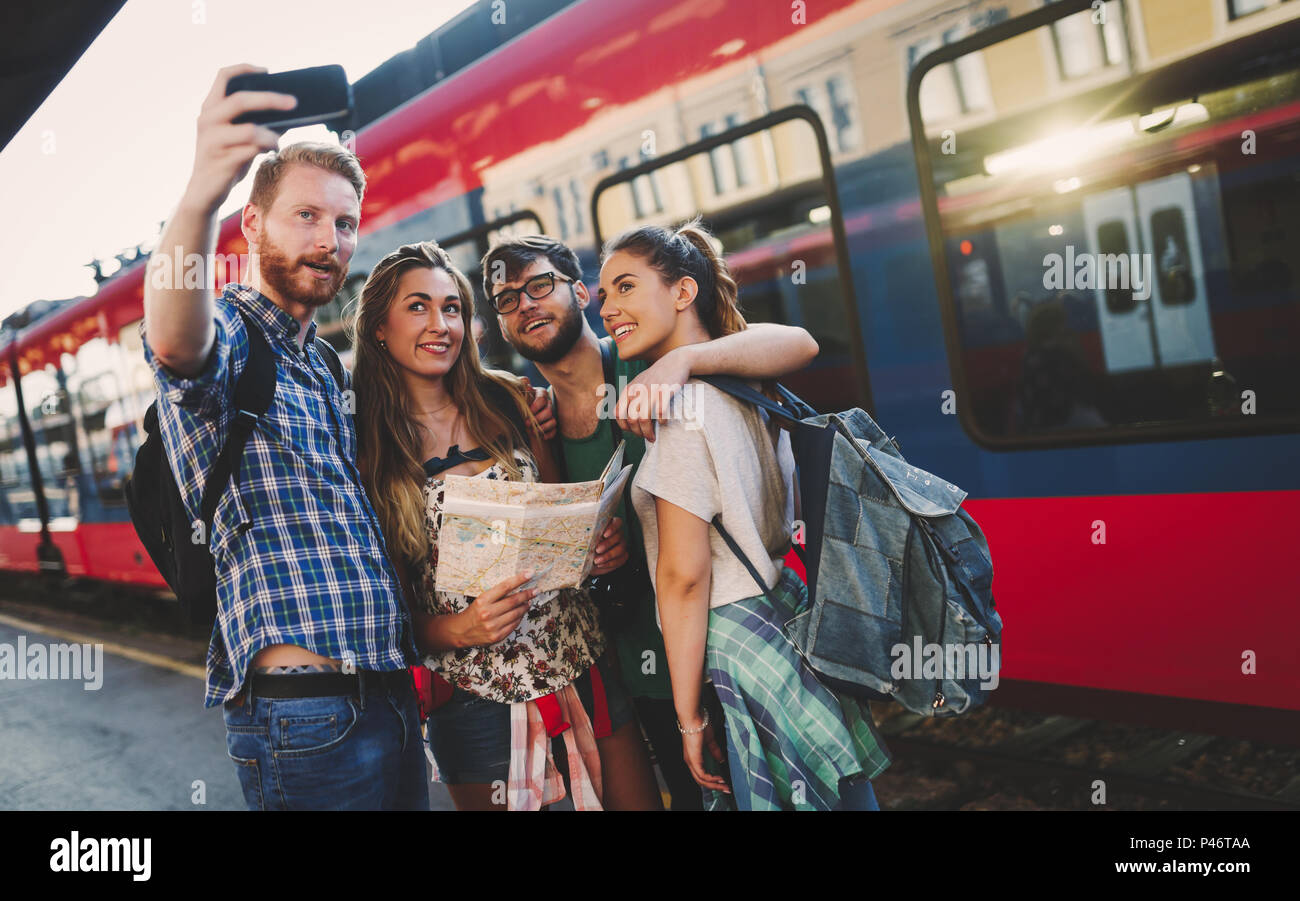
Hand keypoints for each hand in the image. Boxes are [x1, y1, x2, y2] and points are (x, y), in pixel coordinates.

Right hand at [182, 64, 296, 214]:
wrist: (204, 192)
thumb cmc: (226, 160)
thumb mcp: (238, 137)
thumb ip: (255, 122)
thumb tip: (290, 112)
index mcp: (210, 109)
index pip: (223, 77)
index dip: (245, 69)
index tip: (267, 71)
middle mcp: (207, 120)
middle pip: (241, 99)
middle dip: (271, 99)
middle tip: (293, 102)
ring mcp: (213, 140)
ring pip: (250, 129)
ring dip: (271, 135)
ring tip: (276, 141)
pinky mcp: (222, 160)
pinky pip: (253, 150)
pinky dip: (267, 148)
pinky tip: (272, 151)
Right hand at [455, 570, 536, 646]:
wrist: (461, 631)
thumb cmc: (473, 612)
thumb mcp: (481, 599)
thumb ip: (496, 595)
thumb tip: (517, 587)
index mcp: (483, 600)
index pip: (505, 587)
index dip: (519, 579)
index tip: (530, 573)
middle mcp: (488, 613)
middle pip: (513, 601)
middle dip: (527, 594)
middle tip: (536, 590)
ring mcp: (493, 626)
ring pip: (516, 613)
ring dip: (525, 606)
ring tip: (529, 601)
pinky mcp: (497, 636)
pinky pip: (514, 624)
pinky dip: (520, 617)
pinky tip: (521, 612)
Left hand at [522, 378, 556, 440]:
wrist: (517, 421)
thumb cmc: (516, 407)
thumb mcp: (516, 398)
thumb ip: (520, 390)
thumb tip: (527, 385)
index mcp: (538, 393)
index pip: (542, 396)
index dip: (536, 405)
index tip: (529, 411)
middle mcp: (546, 402)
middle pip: (548, 410)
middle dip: (537, 418)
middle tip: (527, 423)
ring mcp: (550, 413)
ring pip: (552, 419)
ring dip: (541, 426)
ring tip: (531, 431)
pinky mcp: (552, 424)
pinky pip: (555, 429)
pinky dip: (548, 433)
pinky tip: (542, 436)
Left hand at [588, 517, 629, 576]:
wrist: (585, 562)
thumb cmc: (583, 546)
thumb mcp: (583, 539)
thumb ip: (586, 535)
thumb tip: (586, 535)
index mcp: (609, 526)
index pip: (617, 522)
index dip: (613, 527)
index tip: (604, 534)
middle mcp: (617, 534)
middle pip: (618, 536)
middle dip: (608, 543)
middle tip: (597, 550)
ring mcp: (621, 545)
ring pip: (620, 549)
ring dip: (608, 555)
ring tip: (596, 560)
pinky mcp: (622, 557)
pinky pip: (620, 559)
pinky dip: (610, 563)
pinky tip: (600, 564)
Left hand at [616, 347, 691, 441]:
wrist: (675, 362)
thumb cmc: (657, 376)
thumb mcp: (639, 384)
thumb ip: (631, 398)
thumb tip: (629, 420)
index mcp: (629, 390)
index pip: (618, 414)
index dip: (624, 426)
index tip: (633, 431)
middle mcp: (637, 391)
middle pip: (631, 419)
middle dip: (638, 433)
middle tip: (646, 437)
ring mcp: (650, 391)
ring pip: (643, 419)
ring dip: (648, 432)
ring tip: (653, 437)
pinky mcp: (664, 392)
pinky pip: (660, 413)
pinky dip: (661, 421)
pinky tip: (663, 422)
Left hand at [681, 716, 729, 793]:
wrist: (694, 717)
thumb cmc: (700, 725)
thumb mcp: (710, 741)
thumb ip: (715, 751)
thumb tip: (721, 760)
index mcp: (693, 757)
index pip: (701, 774)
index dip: (712, 781)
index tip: (724, 783)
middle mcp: (690, 761)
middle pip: (701, 781)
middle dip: (715, 787)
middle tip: (727, 789)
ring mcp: (691, 761)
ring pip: (701, 780)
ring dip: (714, 785)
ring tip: (725, 786)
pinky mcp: (693, 759)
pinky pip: (702, 774)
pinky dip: (711, 779)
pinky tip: (719, 779)